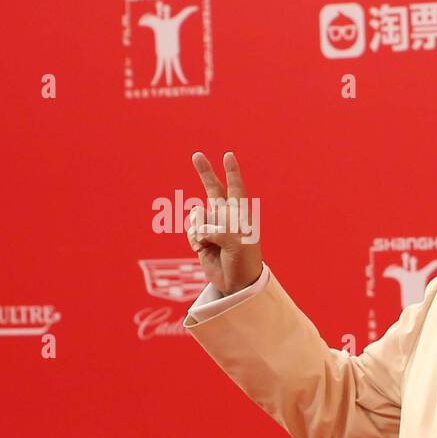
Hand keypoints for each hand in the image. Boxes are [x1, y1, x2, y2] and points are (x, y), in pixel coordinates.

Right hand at [187, 151, 263, 295]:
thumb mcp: (236, 243)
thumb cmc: (243, 261)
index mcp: (241, 215)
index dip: (232, 172)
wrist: (236, 282)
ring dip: (201, 228)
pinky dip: (195, 239)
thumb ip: (218, 230)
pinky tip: (203, 250)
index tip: (228, 155)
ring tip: (211, 243)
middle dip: (205, 172)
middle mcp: (226, 217)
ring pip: (197, 215)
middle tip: (197, 155)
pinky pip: (191, 231)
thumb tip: (200, 231)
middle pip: (213, 190)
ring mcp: (212, 227)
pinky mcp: (201, 239)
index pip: (236, 189)